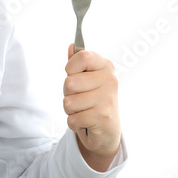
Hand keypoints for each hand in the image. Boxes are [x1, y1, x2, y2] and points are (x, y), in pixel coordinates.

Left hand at [63, 45, 120, 171]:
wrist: (107, 131)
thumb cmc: (93, 100)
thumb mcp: (85, 79)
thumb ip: (77, 62)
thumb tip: (71, 46)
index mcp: (106, 67)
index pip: (82, 56)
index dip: (70, 68)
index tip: (74, 75)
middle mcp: (110, 80)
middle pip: (69, 83)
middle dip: (68, 94)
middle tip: (80, 99)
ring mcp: (107, 99)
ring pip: (68, 103)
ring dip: (70, 111)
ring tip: (83, 111)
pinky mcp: (103, 117)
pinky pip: (72, 119)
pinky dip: (74, 123)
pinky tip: (86, 122)